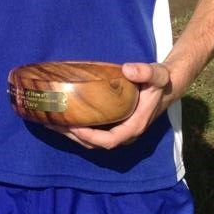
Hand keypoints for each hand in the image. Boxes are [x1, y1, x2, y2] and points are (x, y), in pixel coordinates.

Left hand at [48, 62, 173, 150]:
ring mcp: (118, 131)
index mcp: (134, 126)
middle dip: (73, 136)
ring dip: (70, 134)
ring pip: (91, 141)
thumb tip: (128, 69)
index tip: (75, 127)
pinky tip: (61, 118)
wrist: (164, 87)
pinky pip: (92, 133)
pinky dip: (76, 129)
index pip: (110, 140)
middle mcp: (125, 133)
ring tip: (49, 122)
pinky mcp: (112, 125)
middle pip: (95, 144)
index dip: (91, 137)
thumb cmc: (158, 82)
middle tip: (52, 124)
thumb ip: (146, 71)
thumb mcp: (157, 74)